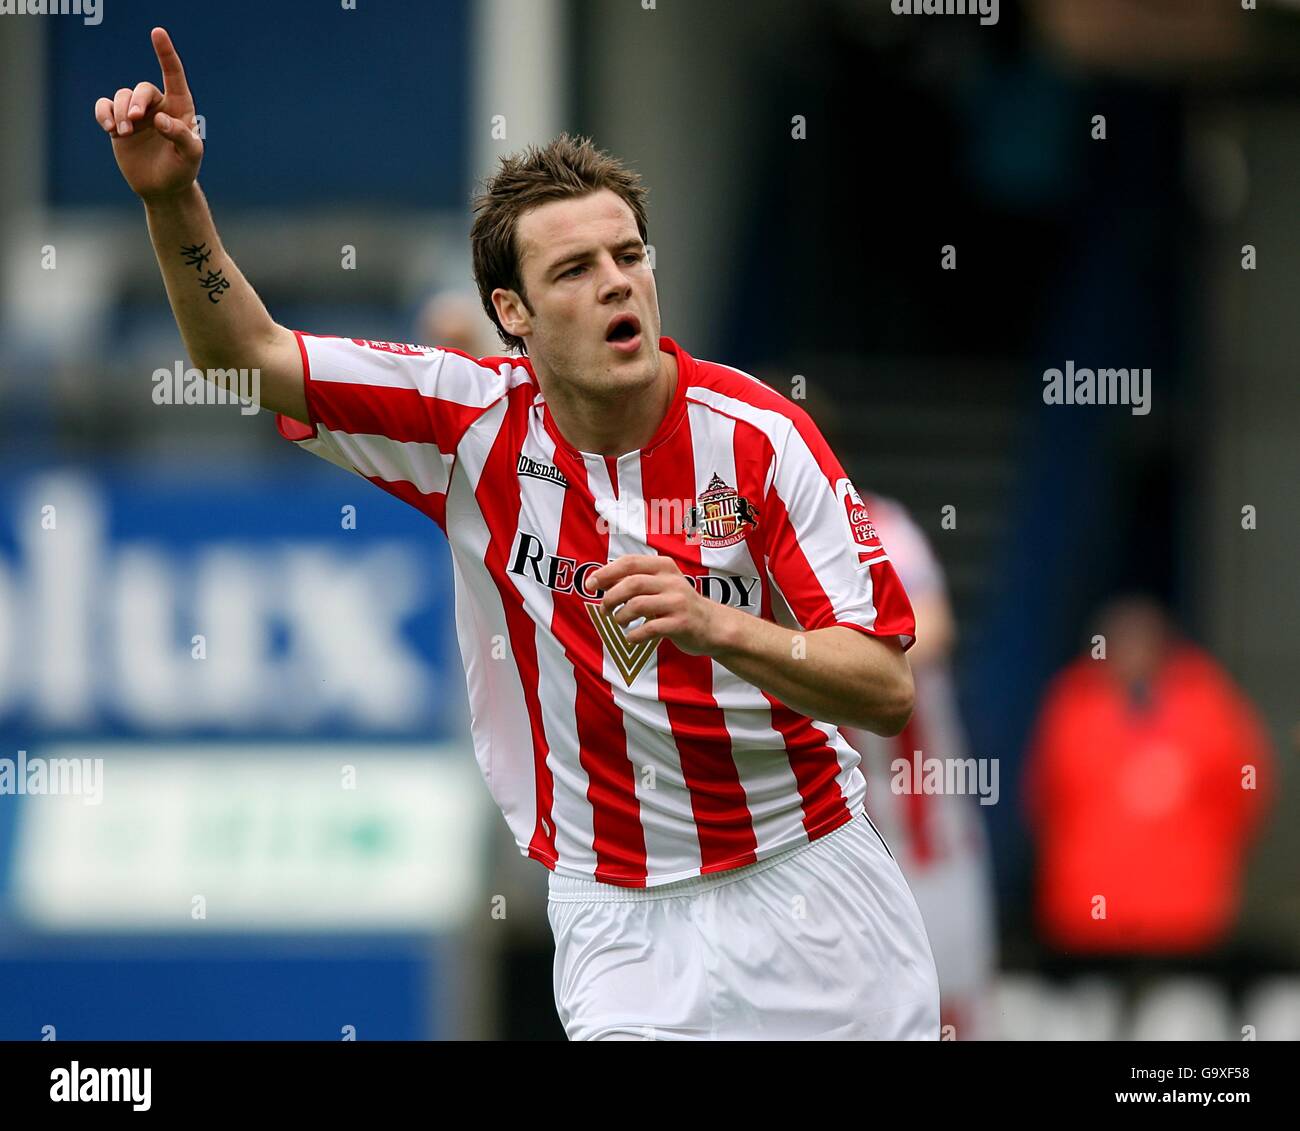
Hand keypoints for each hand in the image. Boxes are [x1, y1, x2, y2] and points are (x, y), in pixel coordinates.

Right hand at [94, 27, 201, 201]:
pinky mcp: (119, 122)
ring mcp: (136, 113)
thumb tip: (161, 119)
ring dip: (119, 113)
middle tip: (133, 121)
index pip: (174, 75)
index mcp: (180, 107)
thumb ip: (181, 136)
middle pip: (141, 89)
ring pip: (121, 97)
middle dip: (135, 102)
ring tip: (122, 133)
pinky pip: (104, 106)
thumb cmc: (182, 170)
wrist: (163, 188)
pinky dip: (103, 114)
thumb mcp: (190, 156)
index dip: (165, 53)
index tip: (157, 32)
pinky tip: (109, 129)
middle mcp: (158, 105)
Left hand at [590, 554, 730, 655]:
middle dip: (611, 597)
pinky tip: (631, 638)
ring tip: (620, 622)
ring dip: (621, 616)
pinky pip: (649, 628)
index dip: (606, 572)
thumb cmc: (678, 605)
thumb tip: (601, 580)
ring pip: (638, 605)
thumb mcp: (661, 584)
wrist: (712, 625)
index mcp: (664, 566)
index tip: (590, 585)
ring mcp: (677, 602)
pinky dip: (634, 635)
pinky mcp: (681, 623)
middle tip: (605, 609)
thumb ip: (636, 579)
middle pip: (632, 583)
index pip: (629, 562)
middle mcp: (672, 581)